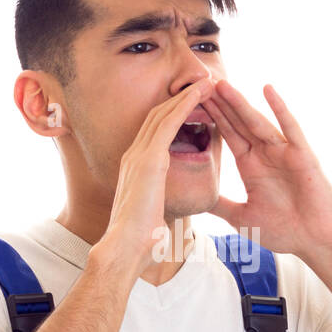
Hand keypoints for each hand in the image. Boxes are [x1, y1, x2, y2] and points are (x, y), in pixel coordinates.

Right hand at [99, 76, 217, 275]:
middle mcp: (133, 155)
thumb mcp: (150, 215)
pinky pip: (170, 123)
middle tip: (201, 83)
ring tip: (207, 82)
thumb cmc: (139, 241)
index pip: (155, 132)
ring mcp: (139, 155)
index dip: (173, 115)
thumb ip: (156, 204)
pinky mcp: (148, 159)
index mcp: (134, 168)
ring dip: (187, 96)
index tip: (192, 105)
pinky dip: (186, 105)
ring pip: (164, 113)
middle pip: (158, 116)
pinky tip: (201, 94)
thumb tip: (162, 213)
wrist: (124, 248)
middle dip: (180, 98)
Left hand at [205, 79, 331, 262]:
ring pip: (257, 122)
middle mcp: (266, 154)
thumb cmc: (285, 231)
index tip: (192, 100)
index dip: (211, 117)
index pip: (227, 135)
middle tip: (200, 81)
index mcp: (251, 166)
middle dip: (220, 104)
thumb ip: (221, 205)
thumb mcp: (242, 218)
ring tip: (221, 84)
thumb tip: (197, 200)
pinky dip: (280, 109)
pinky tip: (267, 89)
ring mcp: (284, 152)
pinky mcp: (302, 155)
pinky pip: (289, 128)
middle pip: (239, 123)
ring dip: (240, 103)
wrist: (315, 241)